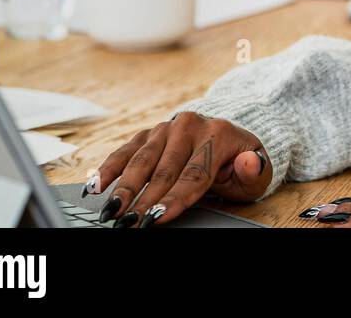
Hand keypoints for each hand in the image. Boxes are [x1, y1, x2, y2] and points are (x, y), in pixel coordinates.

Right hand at [89, 112, 271, 227]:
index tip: (155, 219)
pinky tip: (94, 187)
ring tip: (110, 211)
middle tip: (128, 224)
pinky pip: (124, 152)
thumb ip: (254, 170)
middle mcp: (189, 126)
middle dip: (144, 200)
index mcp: (218, 134)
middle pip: (163, 170)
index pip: (193, 174)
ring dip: (123, 188)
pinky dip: (108, 169)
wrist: (228, 136)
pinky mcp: (147, 134)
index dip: (174, 199)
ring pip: (140, 160)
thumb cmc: (240, 161)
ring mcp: (165, 128)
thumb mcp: (256, 170)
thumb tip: (249, 163)